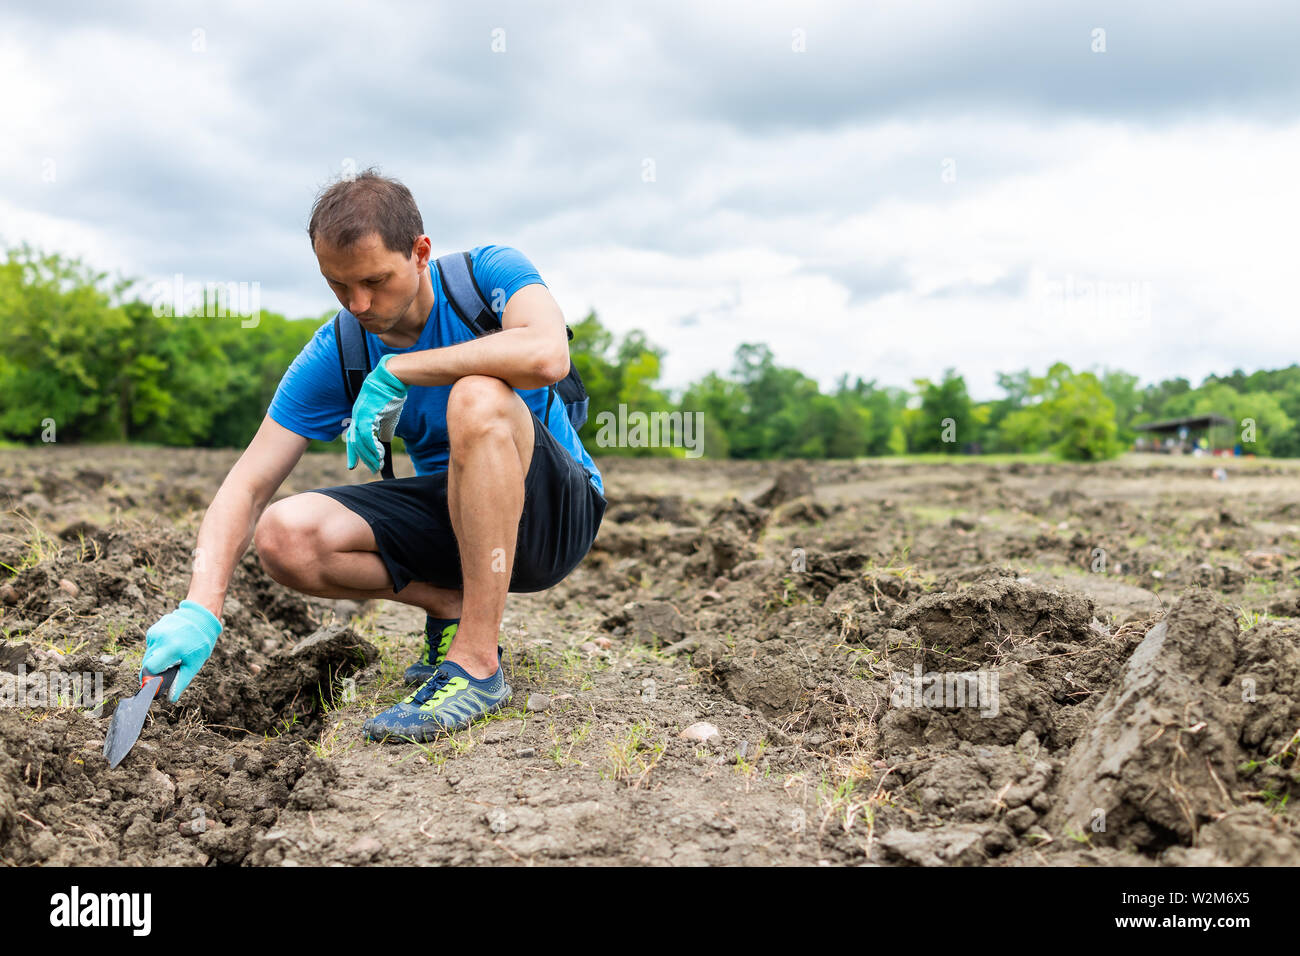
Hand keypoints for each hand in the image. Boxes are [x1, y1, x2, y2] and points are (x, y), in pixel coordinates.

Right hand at [140, 600, 221, 701]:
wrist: (200, 618)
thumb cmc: (200, 643)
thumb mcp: (194, 664)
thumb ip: (181, 681)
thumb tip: (170, 699)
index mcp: (171, 648)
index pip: (149, 669)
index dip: (151, 678)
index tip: (156, 684)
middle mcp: (159, 639)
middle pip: (147, 663)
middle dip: (155, 670)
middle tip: (169, 668)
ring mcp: (155, 632)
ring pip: (148, 655)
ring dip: (157, 659)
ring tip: (173, 655)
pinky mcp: (153, 629)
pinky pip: (151, 646)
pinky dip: (158, 649)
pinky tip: (170, 646)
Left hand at [346, 354, 407, 473]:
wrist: (393, 377)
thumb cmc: (392, 393)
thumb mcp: (388, 414)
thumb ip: (384, 428)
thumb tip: (384, 440)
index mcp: (360, 415)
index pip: (353, 437)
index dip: (353, 452)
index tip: (353, 465)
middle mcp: (357, 415)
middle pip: (355, 442)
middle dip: (362, 457)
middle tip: (372, 469)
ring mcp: (361, 414)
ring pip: (361, 441)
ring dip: (369, 456)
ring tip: (376, 466)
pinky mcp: (367, 414)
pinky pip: (368, 436)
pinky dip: (372, 448)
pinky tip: (379, 456)